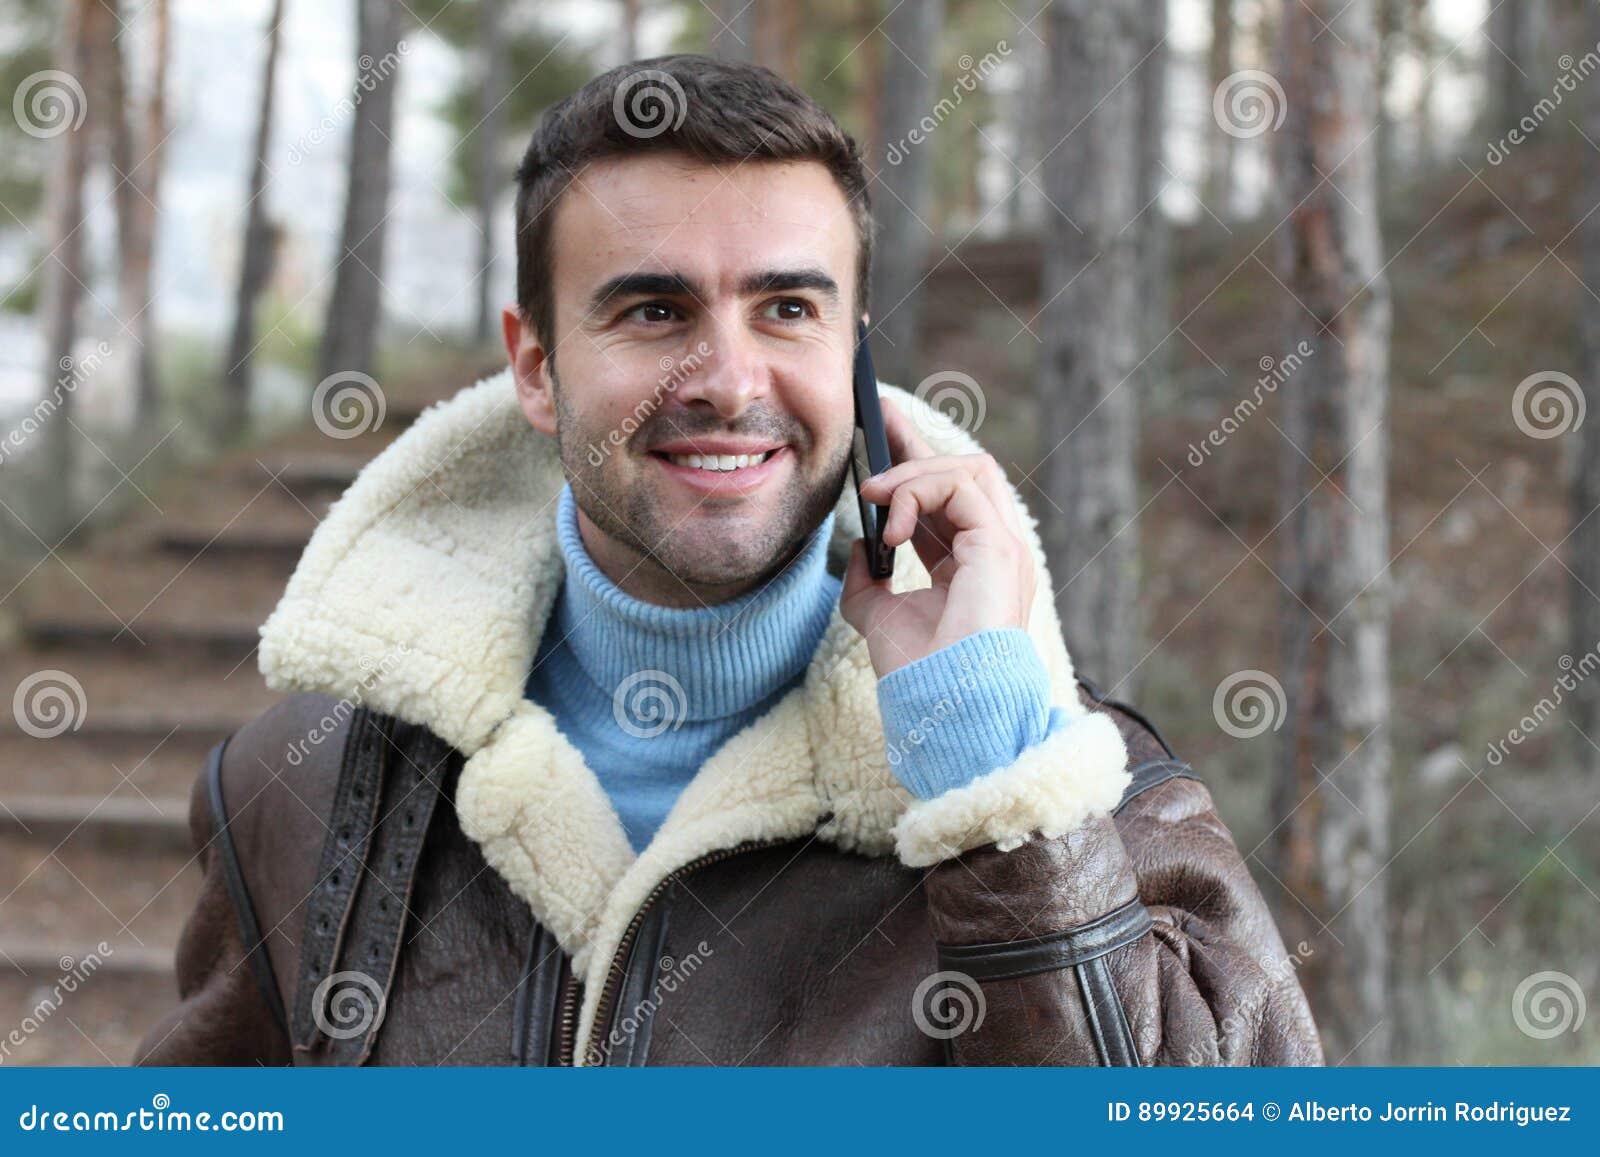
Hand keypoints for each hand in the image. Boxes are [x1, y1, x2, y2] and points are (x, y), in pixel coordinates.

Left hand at [840, 396, 1036, 676]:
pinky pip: (963, 488)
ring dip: (916, 472)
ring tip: (876, 495)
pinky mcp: (1000, 548)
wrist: (943, 706)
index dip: (914, 465)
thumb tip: (859, 547)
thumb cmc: (920, 672)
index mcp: (971, 565)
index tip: (878, 434)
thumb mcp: (879, 617)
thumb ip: (869, 581)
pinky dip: (922, 495)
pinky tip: (893, 525)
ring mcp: (1003, 547)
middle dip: (918, 444)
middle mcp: (994, 550)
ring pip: (969, 469)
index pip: (946, 498)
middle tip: (877, 423)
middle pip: (965, 471)